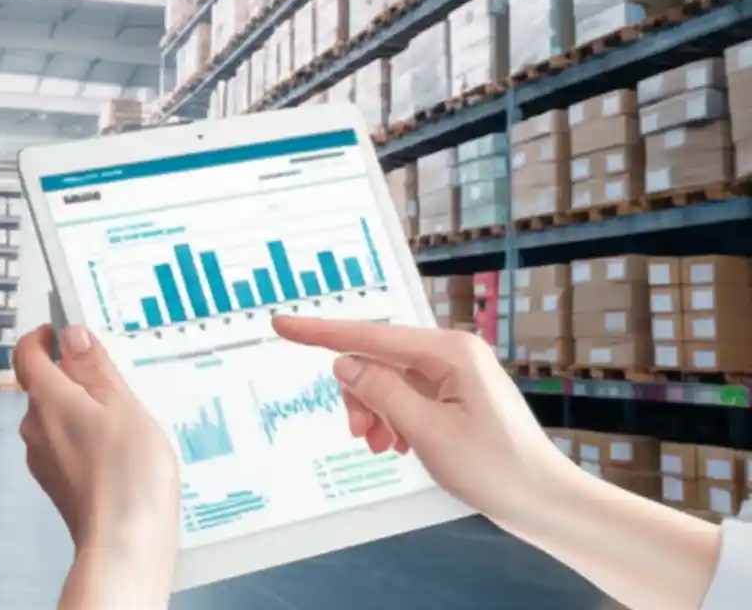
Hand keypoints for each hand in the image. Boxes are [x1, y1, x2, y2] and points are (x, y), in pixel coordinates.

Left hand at [14, 324, 178, 608]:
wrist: (125, 543)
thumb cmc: (128, 474)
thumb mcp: (122, 403)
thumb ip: (94, 367)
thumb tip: (72, 336)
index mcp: (48, 399)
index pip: (26, 354)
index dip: (42, 337)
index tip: (62, 330)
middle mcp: (36, 428)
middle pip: (42, 386)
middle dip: (71, 375)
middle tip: (111, 375)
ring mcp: (43, 458)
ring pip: (56, 418)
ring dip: (81, 409)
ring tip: (123, 417)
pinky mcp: (57, 483)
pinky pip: (65, 445)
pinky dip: (85, 438)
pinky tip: (118, 450)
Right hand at [274, 317, 724, 609]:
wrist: (542, 501)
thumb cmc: (496, 467)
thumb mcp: (428, 432)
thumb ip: (382, 392)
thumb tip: (344, 363)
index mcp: (450, 351)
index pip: (370, 336)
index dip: (321, 332)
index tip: (282, 324)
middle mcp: (451, 354)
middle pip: (375, 360)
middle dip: (358, 396)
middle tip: (362, 435)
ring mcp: (453, 374)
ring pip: (386, 381)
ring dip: (374, 412)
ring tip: (384, 446)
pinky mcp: (453, 395)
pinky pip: (404, 396)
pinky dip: (391, 419)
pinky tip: (398, 444)